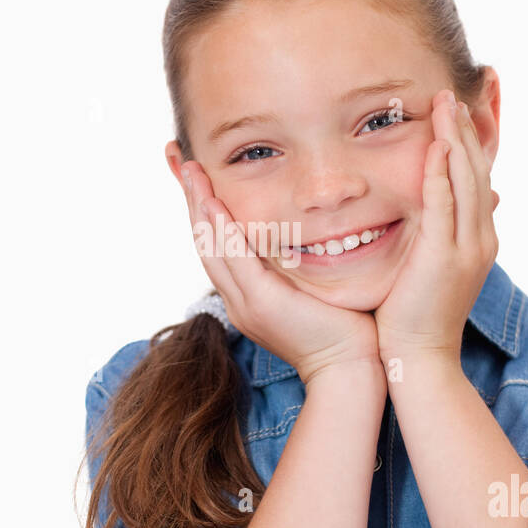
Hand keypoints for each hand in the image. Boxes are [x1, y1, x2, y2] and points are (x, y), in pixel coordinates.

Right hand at [179, 160, 381, 385]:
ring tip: (190, 170)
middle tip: (177, 158)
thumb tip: (311, 232)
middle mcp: (238, 299)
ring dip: (199, 205)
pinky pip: (234, 259)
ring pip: (211, 246)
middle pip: (204, 240)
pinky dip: (221, 229)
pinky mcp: (261, 302)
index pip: (217, 244)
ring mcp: (245, 302)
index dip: (203, 207)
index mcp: (248, 296)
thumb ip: (304, 262)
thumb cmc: (344, 330)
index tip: (195, 172)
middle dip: (189, 198)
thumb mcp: (316, 288)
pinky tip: (212, 202)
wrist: (350, 369)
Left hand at [374, 89, 499, 364]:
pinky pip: (444, 205)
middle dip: (466, 131)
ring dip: (456, 139)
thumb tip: (431, 216)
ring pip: (465, 181)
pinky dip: (441, 173)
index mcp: (477, 240)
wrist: (422, 359)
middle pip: (476, 171)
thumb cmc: (415, 317)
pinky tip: (435, 146)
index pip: (475, 180)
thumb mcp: (432, 270)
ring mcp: (467, 247)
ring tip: (446, 104)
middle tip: (452, 94)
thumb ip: (435, 238)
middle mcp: (480, 238)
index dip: (468, 145)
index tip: (457, 113)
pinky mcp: (444, 257)